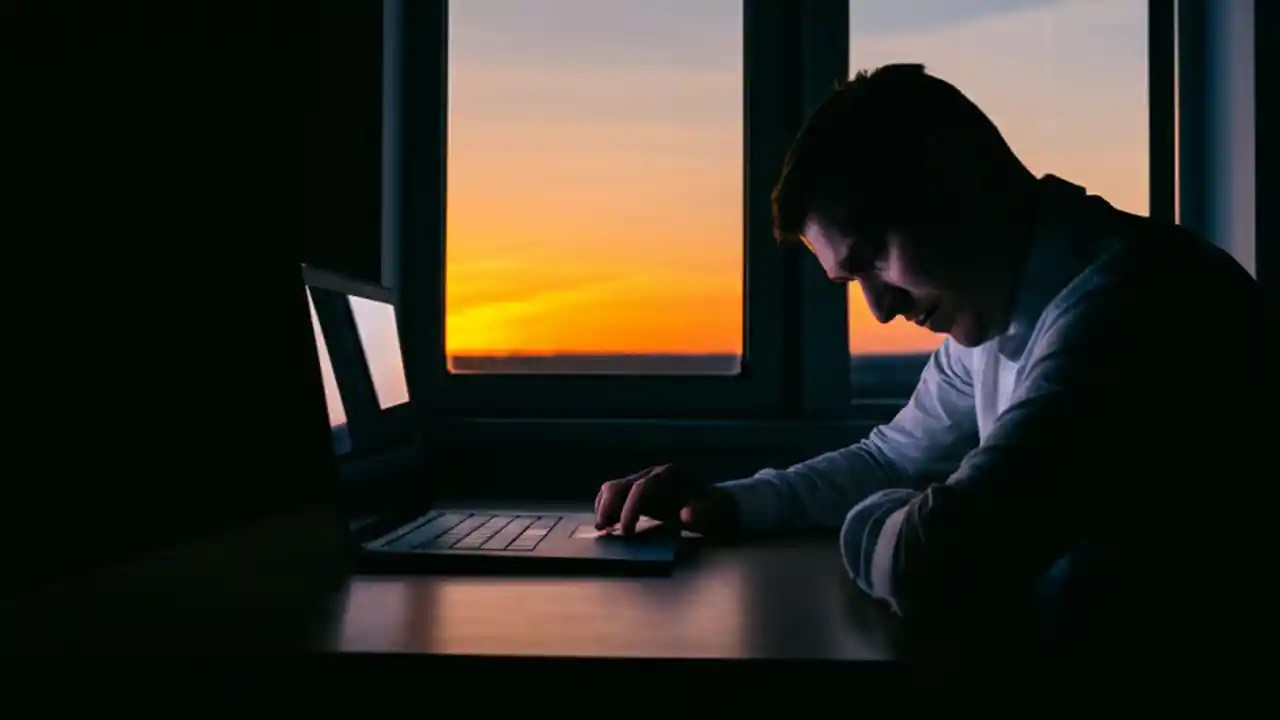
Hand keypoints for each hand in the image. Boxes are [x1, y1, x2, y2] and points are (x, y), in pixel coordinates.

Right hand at [594, 463, 739, 538]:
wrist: (718, 506)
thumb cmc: (715, 511)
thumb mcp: (715, 516)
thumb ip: (702, 516)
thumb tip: (685, 514)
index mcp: (670, 476)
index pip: (642, 488)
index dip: (630, 509)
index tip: (626, 532)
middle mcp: (654, 474)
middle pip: (621, 484)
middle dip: (609, 506)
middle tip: (604, 529)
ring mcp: (645, 481)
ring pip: (614, 488)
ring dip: (605, 507)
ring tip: (602, 529)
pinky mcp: (640, 492)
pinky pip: (617, 496)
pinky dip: (608, 509)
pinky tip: (607, 525)